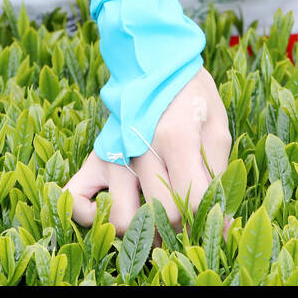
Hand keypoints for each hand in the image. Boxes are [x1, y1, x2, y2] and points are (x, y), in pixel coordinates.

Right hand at [65, 69, 231, 234]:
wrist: (156, 66)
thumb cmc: (192, 99)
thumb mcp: (216, 131)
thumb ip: (217, 177)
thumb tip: (222, 225)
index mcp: (174, 139)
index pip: (190, 201)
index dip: (208, 220)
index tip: (215, 221)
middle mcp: (138, 149)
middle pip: (160, 215)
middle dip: (180, 226)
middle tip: (190, 218)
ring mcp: (111, 154)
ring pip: (121, 219)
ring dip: (142, 230)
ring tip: (157, 221)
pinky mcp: (93, 158)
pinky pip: (74, 199)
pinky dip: (88, 216)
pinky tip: (111, 213)